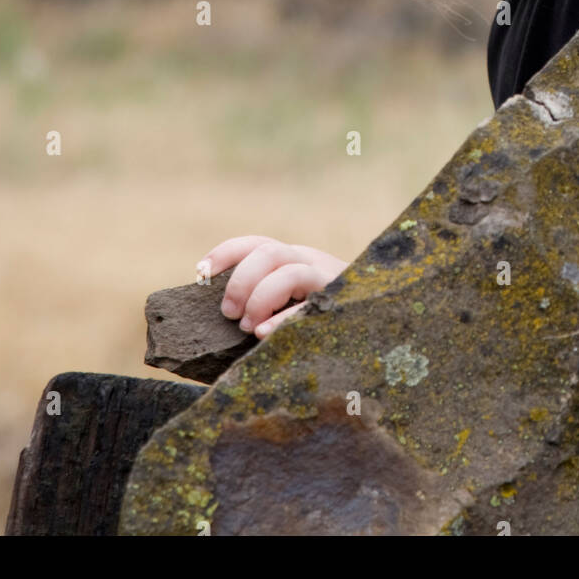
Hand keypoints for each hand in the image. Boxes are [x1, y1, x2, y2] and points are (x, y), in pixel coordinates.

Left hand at [197, 235, 347, 338]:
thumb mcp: (294, 298)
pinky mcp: (340, 303)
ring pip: (289, 272)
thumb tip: (225, 311)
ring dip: (260, 297)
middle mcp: (309, 262)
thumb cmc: (323, 318)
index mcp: (293, 258)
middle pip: (269, 252)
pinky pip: (309, 307)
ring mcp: (327, 280)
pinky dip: (282, 320)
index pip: (256, 243)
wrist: (377, 322)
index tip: (201, 273)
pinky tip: (264, 334)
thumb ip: (266, 297)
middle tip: (228, 313)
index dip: (226, 253)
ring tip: (248, 326)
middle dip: (241, 280)